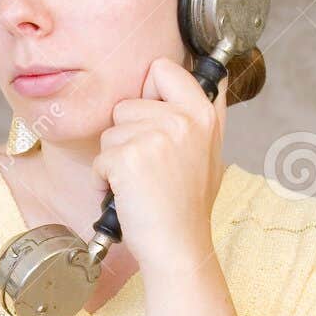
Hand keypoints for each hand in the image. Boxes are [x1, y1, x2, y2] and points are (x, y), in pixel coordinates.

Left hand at [93, 54, 227, 277]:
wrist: (178, 247)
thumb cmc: (187, 206)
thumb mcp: (211, 152)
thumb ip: (206, 114)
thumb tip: (215, 78)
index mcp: (203, 114)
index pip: (161, 69)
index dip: (149, 92)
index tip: (152, 120)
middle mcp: (182, 120)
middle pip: (126, 104)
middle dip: (127, 136)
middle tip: (149, 168)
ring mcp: (156, 137)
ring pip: (110, 132)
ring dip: (115, 160)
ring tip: (140, 184)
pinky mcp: (129, 158)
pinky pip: (100, 159)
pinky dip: (105, 181)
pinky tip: (127, 197)